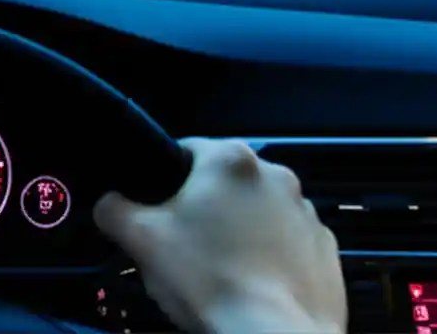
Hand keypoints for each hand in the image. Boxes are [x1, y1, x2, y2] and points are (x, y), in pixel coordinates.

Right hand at [93, 138, 344, 333]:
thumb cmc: (206, 279)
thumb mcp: (140, 240)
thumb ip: (113, 208)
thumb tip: (109, 202)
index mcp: (230, 159)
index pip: (184, 150)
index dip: (163, 181)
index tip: (156, 214)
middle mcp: (277, 174)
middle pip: (222, 184)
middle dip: (203, 209)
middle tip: (184, 247)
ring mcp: (308, 213)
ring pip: (256, 214)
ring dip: (238, 231)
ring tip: (220, 272)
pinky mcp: (326, 250)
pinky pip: (287, 245)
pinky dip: (269, 258)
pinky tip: (252, 287)